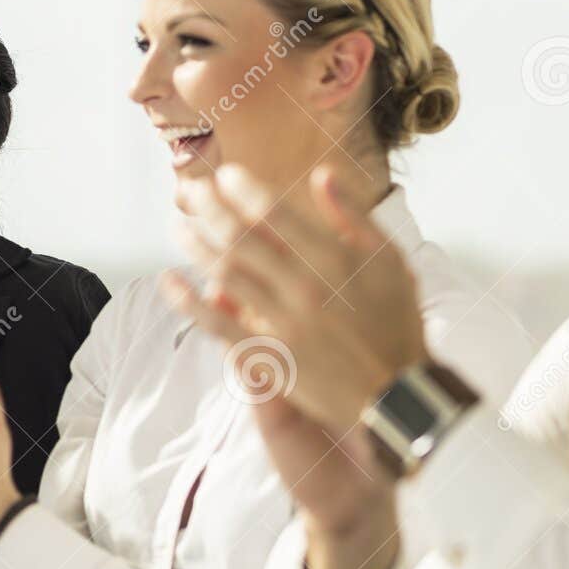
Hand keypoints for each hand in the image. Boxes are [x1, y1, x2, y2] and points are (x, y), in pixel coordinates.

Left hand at [173, 162, 428, 435]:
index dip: (245, 190)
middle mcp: (305, 288)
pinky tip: (169, 282)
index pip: (277, 215)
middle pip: (242, 239)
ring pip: (226, 275)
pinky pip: (219, 325)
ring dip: (196, 247)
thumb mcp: (391, 260)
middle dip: (210, 209)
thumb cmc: (396, 322)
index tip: (224, 174)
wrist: (399, 394)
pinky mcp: (270, 356)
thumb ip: (354, 215)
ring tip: (177, 227)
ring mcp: (284, 324)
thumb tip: (322, 174)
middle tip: (190, 189)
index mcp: (335, 260)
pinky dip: (190, 303)